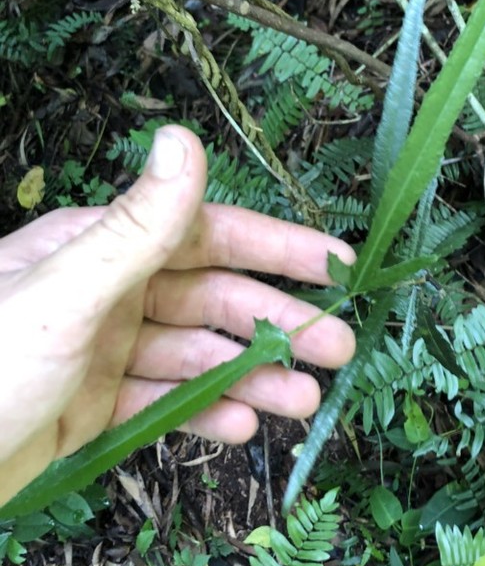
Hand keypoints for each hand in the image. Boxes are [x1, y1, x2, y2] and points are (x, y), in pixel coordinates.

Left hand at [0, 126, 356, 504]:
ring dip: (252, 378)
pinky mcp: (90, 405)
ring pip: (195, 356)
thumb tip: (185, 138)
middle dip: (277, 324)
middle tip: (340, 354)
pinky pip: (161, 403)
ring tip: (302, 404)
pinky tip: (239, 428)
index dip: (277, 248)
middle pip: (211, 299)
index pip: (207, 234)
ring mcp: (100, 348)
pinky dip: (202, 413)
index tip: (337, 267)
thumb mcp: (64, 294)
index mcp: (101, 247)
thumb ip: (136, 225)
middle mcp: (106, 290)